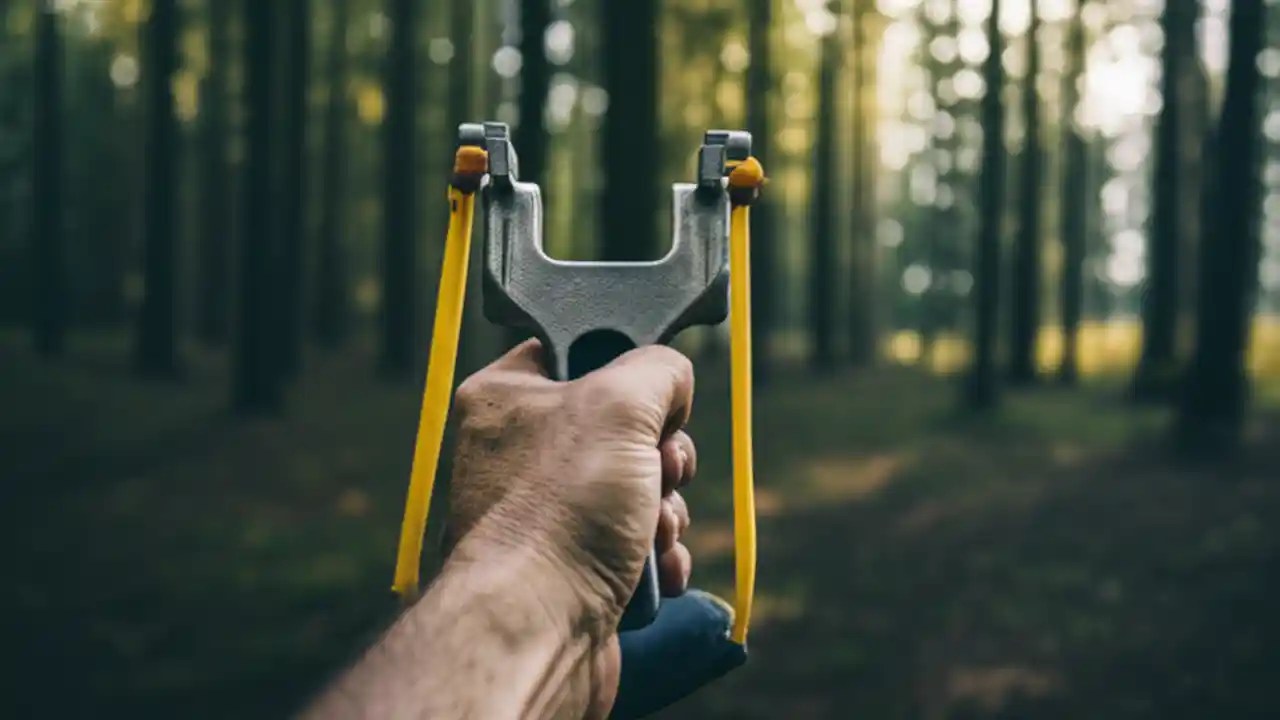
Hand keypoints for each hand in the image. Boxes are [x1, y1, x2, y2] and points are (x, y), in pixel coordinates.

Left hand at [445, 339, 698, 716]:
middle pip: (624, 427)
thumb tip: (672, 384)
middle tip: (658, 473)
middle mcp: (519, 452)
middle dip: (662, 457)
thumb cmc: (563, 508)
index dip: (627, 368)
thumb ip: (658, 368)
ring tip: (650, 534)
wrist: (537, 629)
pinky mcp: (574, 566)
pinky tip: (657, 571)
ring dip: (666, 512)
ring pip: (640, 489)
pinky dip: (659, 558)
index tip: (651, 397)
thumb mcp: (621, 402)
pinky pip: (636, 545)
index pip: (578, 351)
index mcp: (506, 397)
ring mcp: (547, 513)